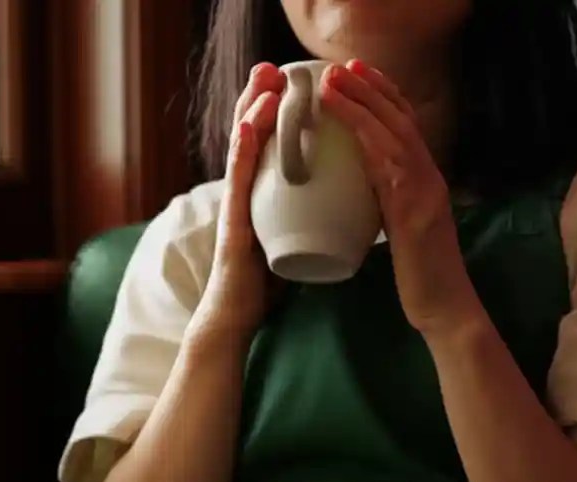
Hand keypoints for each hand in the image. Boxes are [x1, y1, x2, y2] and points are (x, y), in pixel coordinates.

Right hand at [190, 63, 285, 347]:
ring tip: (264, 80)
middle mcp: (244, 193)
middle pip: (251, 136)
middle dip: (261, 99)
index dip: (276, 114)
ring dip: (253, 110)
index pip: (267, 146)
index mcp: (259, 196)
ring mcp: (236, 204)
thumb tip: (343, 210)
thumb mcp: (292, 243)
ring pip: (243, 149)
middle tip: (273, 67)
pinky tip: (250, 126)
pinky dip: (244, 149)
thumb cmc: (263, 287)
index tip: (291, 84)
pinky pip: (239, 179)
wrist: (237, 319)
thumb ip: (308, 222)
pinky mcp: (233, 221)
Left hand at [319, 59, 485, 339]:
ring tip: (336, 82)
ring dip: (364, 103)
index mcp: (426, 183)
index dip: (384, 99)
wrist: (445, 309)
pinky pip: (388, 164)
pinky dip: (366, 137)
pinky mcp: (414, 210)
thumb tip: (361, 196)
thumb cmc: (421, 278)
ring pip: (394, 134)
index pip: (407, 129)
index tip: (359, 78)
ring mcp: (424, 192)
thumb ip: (388, 208)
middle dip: (373, 89)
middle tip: (345, 66)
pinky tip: (346, 123)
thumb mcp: (402, 233)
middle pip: (401, 120)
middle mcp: (430, 178)